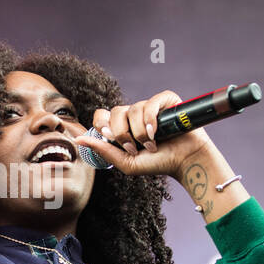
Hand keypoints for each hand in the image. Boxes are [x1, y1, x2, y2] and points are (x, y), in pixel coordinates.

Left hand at [76, 90, 215, 177]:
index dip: (103, 124)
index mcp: (123, 126)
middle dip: (121, 133)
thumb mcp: (126, 162)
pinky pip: (150, 103)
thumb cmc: (157, 163)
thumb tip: (79, 139)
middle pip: (115, 111)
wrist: (184, 161)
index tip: (109, 138)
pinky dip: (150, 120)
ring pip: (133, 109)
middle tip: (133, 148)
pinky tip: (155, 132)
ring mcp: (150, 106)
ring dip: (139, 132)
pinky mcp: (166, 101)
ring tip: (151, 145)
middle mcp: (135, 114)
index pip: (102, 114)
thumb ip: (103, 150)